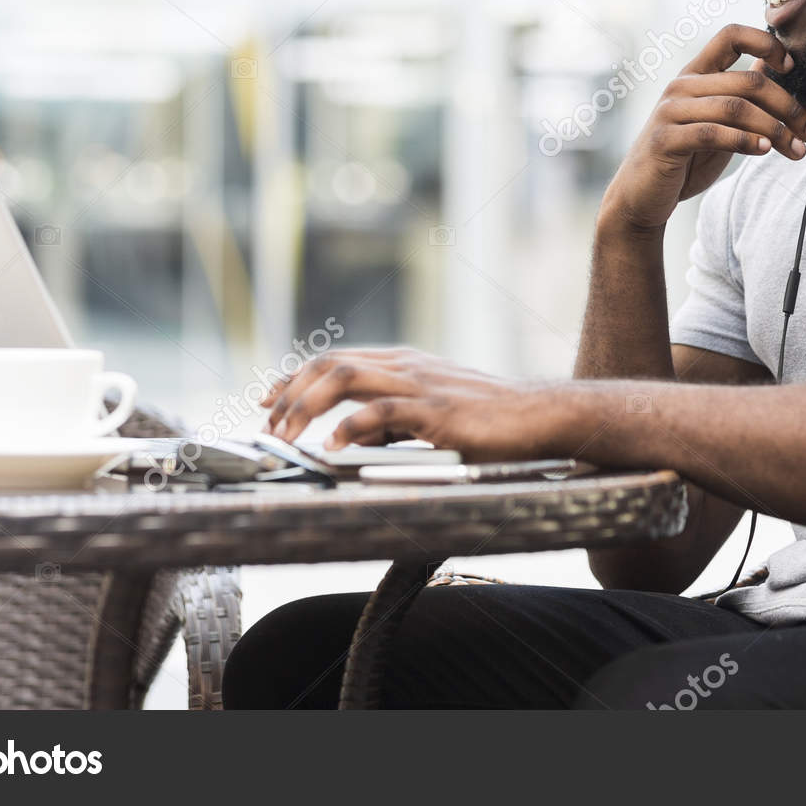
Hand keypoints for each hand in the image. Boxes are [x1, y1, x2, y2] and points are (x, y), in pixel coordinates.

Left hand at [260, 347, 576, 460]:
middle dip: (290, 392)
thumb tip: (349, 437)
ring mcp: (420, 384)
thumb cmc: (490, 421)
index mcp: (402, 364)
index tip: (267, 398)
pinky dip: (350, 426)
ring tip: (287, 432)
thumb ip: (390, 423)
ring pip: (347, 376)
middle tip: (268, 423)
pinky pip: (383, 411)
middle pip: (331, 363)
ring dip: (307, 403)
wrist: (539, 417)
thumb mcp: (429, 417)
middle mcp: (406, 366)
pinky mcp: (436, 410)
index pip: (335, 359)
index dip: (295, 377)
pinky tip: (332, 446)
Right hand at [599, 24, 805, 232]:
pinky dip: (744, 141)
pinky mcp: (666, 139)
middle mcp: (681, 85)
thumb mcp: (717, 123)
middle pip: (747, 81)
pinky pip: (713, 133)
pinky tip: (762, 151)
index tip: (792, 66)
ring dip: (774, 130)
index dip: (766, 43)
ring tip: (795, 149)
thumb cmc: (682, 159)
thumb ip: (739, 97)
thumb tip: (772, 67)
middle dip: (788, 106)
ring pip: (736, 107)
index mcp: (695, 75)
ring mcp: (671, 111)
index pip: (730, 35)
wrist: (641, 196)